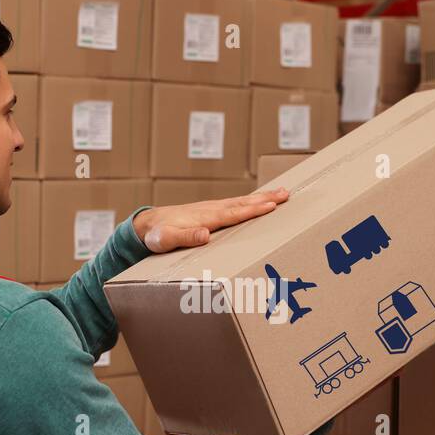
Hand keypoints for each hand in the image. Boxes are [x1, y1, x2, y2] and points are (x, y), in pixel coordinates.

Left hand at [133, 188, 289, 253]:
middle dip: (266, 199)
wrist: (147, 225)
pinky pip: (236, 204)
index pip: (234, 214)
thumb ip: (184, 238)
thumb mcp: (166, 240)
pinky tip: (259, 201)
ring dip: (262, 198)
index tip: (272, 206)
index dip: (253, 210)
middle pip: (243, 203)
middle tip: (287, 194)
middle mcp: (212, 210)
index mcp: (205, 218)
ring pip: (242, 201)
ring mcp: (212, 209)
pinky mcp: (211, 211)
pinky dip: (251, 201)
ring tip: (282, 193)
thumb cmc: (157, 235)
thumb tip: (204, 235)